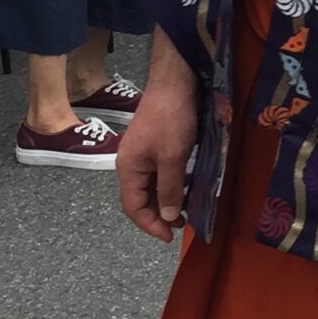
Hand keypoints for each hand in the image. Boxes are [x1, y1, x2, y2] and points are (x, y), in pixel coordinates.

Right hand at [115, 51, 198, 240]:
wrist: (175, 81)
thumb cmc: (171, 118)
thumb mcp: (173, 157)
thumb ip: (169, 189)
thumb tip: (167, 217)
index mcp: (128, 168)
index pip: (133, 207)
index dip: (150, 225)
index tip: (170, 236)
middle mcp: (131, 163)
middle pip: (141, 199)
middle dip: (160, 214)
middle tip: (182, 223)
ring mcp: (143, 154)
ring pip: (152, 186)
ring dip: (168, 199)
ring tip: (188, 207)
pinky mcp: (155, 145)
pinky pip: (161, 173)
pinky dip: (174, 183)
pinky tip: (189, 184)